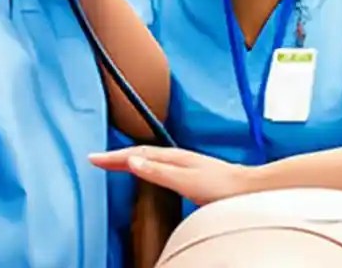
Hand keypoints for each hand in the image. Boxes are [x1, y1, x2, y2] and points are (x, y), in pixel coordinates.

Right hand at [90, 146, 255, 206]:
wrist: (249, 189)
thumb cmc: (222, 186)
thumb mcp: (185, 180)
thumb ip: (158, 171)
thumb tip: (131, 160)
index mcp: (173, 157)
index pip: (136, 155)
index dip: (113, 157)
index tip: (92, 158)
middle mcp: (178, 157)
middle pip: (141, 154)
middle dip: (118, 155)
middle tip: (97, 158)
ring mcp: (185, 164)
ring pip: (150, 158)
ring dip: (131, 159)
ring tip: (116, 161)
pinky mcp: (191, 173)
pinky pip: (159, 165)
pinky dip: (146, 165)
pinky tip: (149, 172)